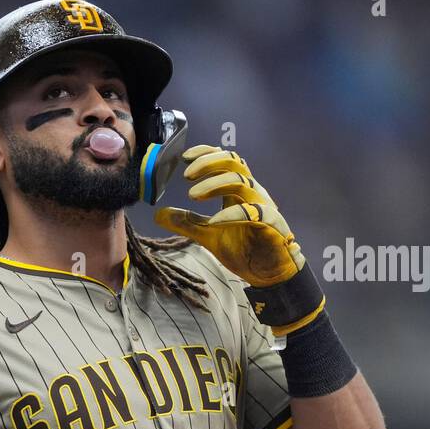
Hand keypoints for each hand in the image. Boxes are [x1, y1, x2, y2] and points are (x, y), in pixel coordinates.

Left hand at [154, 145, 305, 286]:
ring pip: (242, 182)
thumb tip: (158, 214)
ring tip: (192, 195)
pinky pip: (254, 212)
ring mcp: (262, 206)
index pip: (226, 160)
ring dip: (215, 184)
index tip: (184, 157)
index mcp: (238, 191)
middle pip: (233, 163)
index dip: (207, 153)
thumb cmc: (243, 249)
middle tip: (186, 175)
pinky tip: (213, 221)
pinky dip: (231, 214)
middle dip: (209, 164)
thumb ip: (186, 222)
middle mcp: (252, 193)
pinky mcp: (271, 224)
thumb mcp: (207, 235)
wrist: (266, 274)